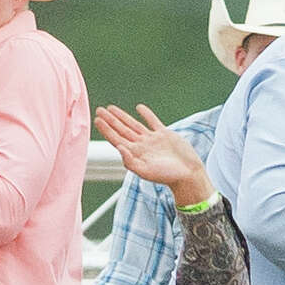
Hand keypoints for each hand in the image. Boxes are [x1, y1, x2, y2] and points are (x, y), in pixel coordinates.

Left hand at [95, 104, 212, 208]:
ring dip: (122, 116)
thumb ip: (130, 161)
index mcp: (134, 154)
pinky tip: (139, 108)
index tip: (97, 119)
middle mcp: (141, 146)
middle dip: (110, 120)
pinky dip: (146, 114)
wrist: (187, 173)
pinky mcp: (164, 135)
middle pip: (121, 130)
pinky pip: (152, 121)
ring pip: (133, 124)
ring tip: (112, 108)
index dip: (106, 129)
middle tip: (100, 110)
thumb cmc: (167, 176)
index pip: (116, 139)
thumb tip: (118, 148)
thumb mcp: (145, 171)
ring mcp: (151, 140)